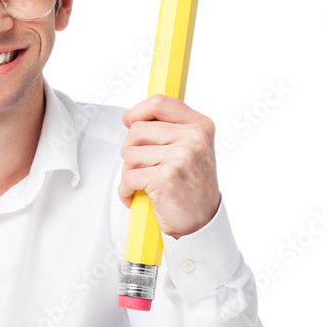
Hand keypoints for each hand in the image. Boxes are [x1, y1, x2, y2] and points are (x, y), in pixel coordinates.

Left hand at [118, 93, 220, 238]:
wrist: (201, 224)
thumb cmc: (191, 188)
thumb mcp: (191, 150)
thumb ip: (169, 129)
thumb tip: (132, 118)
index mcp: (200, 126)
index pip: (159, 102)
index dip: (137, 112)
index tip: (129, 121)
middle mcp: (194, 138)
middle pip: (136, 130)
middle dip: (130, 151)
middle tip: (142, 168)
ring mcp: (181, 157)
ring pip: (130, 154)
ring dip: (129, 172)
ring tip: (144, 184)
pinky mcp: (166, 178)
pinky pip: (128, 177)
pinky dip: (126, 191)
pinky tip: (137, 197)